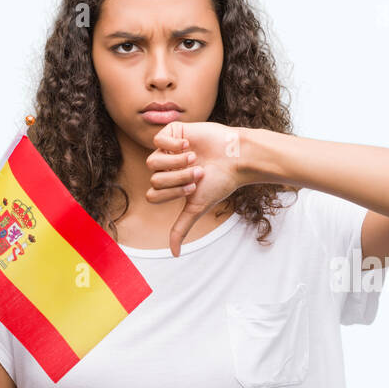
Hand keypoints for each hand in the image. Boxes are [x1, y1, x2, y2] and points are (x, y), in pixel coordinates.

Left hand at [146, 121, 249, 256]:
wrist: (235, 157)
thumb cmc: (219, 182)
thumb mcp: (197, 207)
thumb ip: (181, 228)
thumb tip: (174, 254)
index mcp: (170, 185)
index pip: (153, 195)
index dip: (172, 193)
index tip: (193, 188)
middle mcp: (167, 168)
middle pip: (155, 179)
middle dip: (178, 178)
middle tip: (199, 172)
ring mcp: (168, 150)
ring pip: (153, 161)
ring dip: (176, 162)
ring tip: (194, 158)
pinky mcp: (172, 132)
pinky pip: (157, 140)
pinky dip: (173, 145)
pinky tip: (189, 144)